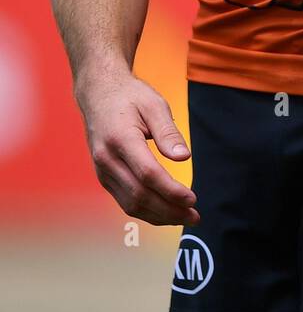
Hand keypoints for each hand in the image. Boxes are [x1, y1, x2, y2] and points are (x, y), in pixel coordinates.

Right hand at [76, 69, 198, 226]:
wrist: (98, 94)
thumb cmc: (130, 97)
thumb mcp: (154, 104)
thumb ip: (168, 132)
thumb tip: (183, 157)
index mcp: (120, 139)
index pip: (147, 174)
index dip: (171, 191)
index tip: (192, 199)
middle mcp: (107, 159)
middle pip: (139, 195)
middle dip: (169, 210)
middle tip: (195, 216)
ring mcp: (102, 171)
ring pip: (130, 204)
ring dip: (159, 216)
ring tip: (185, 217)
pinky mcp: (104, 177)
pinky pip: (125, 201)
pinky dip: (147, 211)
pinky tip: (166, 212)